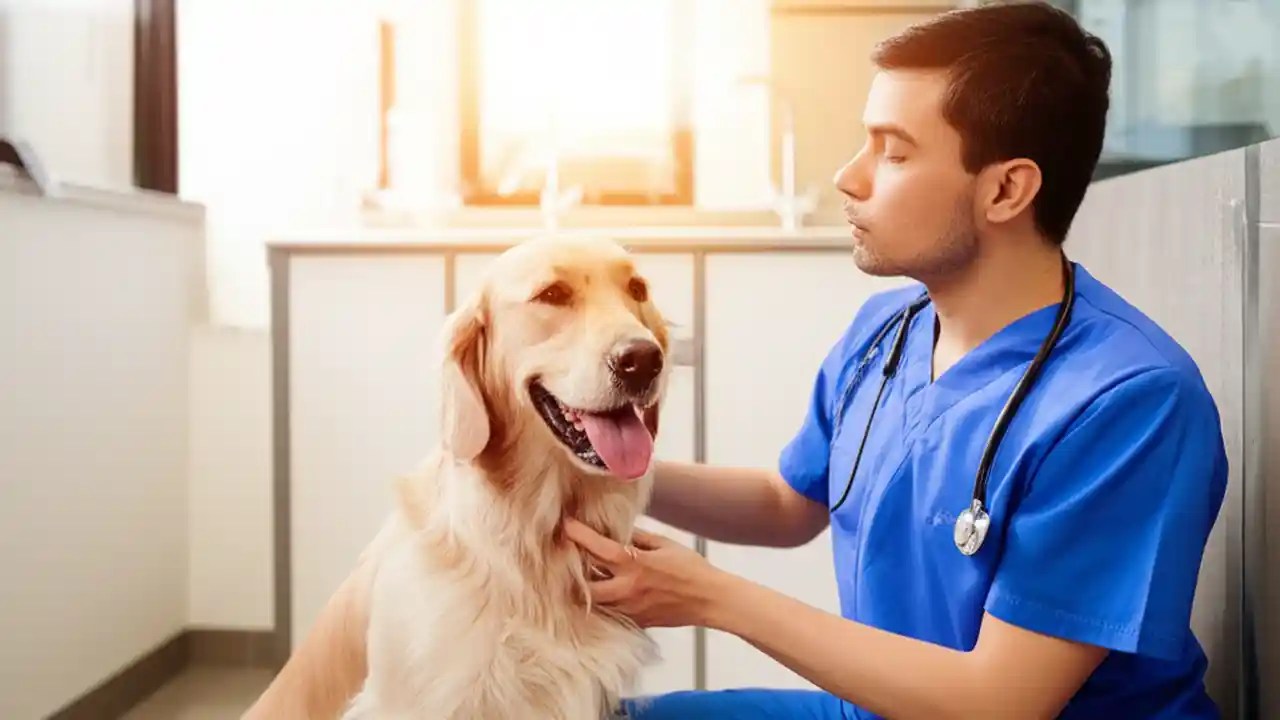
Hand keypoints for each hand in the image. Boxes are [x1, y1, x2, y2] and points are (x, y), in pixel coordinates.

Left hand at [563, 518, 728, 628]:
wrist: (710, 600)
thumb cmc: (691, 568)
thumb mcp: (665, 544)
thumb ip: (637, 537)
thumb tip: (616, 530)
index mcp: (635, 565)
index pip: (599, 548)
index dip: (579, 535)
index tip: (566, 525)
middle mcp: (628, 589)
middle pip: (586, 585)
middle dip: (572, 573)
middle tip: (567, 560)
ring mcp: (631, 609)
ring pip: (595, 603)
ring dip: (586, 590)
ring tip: (580, 576)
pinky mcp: (636, 621)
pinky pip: (610, 613)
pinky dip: (602, 603)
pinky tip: (602, 592)